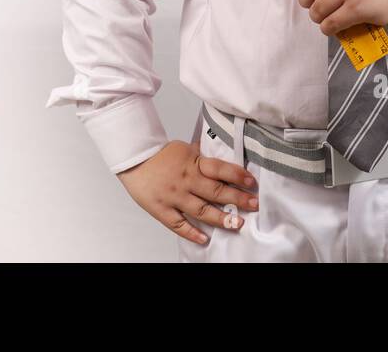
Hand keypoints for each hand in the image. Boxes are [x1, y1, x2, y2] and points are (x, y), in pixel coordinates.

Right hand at [117, 140, 258, 244]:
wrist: (133, 158)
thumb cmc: (160, 154)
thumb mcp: (185, 148)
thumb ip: (201, 155)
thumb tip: (219, 152)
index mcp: (193, 163)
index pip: (220, 169)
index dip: (237, 175)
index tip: (252, 182)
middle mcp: (186, 180)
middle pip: (216, 191)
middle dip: (238, 199)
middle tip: (254, 204)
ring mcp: (174, 197)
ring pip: (201, 210)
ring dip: (221, 218)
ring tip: (237, 223)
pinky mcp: (161, 210)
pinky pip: (178, 224)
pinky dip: (192, 233)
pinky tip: (205, 239)